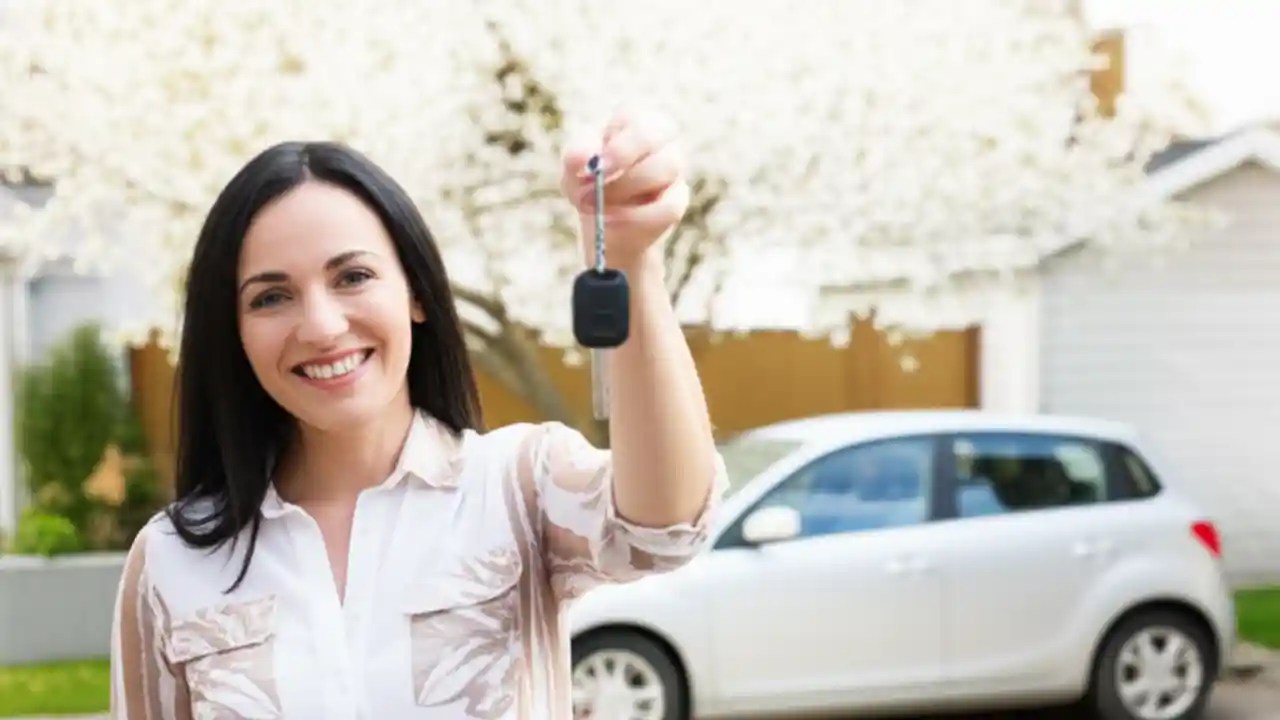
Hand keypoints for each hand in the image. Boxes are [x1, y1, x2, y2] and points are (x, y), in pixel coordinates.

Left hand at [560, 108, 689, 268]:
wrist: (603, 225)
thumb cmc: (589, 185)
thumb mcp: (573, 171)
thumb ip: (576, 158)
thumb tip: (586, 156)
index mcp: (631, 122)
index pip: (637, 115)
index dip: (622, 141)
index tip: (599, 165)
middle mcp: (659, 138)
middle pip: (661, 132)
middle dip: (627, 157)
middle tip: (598, 184)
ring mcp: (674, 166)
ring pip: (667, 167)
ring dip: (628, 189)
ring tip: (599, 206)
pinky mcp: (679, 198)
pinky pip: (670, 206)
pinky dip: (638, 218)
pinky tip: (614, 222)